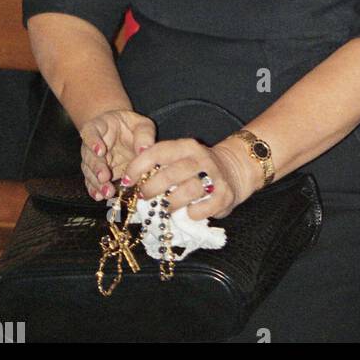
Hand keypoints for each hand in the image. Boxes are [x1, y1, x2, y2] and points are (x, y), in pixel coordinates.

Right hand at [80, 109, 155, 200]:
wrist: (124, 133)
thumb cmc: (131, 126)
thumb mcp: (141, 125)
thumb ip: (144, 135)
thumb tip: (145, 149)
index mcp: (99, 127)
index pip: (91, 132)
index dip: (93, 141)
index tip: (100, 150)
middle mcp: (91, 145)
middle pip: (90, 156)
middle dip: (97, 168)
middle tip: (104, 177)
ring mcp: (92, 160)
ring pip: (90, 171)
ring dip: (97, 182)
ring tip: (107, 191)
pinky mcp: (96, 173)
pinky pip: (92, 182)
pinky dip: (95, 189)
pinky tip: (99, 196)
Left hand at [122, 134, 260, 221]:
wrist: (233, 170)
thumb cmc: (195, 168)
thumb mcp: (179, 158)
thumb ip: (159, 166)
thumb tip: (129, 182)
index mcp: (186, 146)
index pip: (158, 152)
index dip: (138, 166)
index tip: (126, 181)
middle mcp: (200, 158)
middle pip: (171, 174)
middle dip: (152, 188)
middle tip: (143, 197)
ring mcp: (214, 176)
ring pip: (188, 191)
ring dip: (170, 203)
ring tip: (164, 209)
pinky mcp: (224, 194)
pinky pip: (203, 208)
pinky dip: (192, 214)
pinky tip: (188, 213)